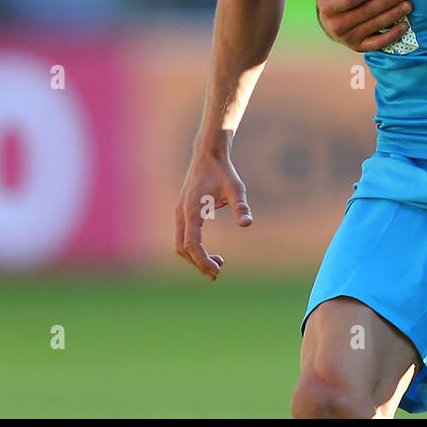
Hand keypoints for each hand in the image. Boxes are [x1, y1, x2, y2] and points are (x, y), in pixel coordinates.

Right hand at [174, 147, 251, 279]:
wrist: (208, 154)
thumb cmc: (223, 171)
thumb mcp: (236, 188)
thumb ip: (241, 206)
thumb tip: (247, 224)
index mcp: (191, 210)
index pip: (192, 244)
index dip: (203, 261)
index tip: (217, 270)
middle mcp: (181, 213)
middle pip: (182, 248)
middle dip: (198, 263)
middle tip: (218, 273)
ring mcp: (179, 212)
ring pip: (180, 244)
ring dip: (195, 257)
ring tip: (218, 263)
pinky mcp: (182, 211)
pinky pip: (182, 236)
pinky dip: (193, 248)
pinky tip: (210, 252)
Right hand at [311, 0, 411, 51]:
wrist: (329, 22)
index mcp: (328, 8)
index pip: (349, 0)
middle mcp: (336, 26)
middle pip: (365, 12)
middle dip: (386, 2)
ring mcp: (348, 38)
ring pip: (374, 26)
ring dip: (393, 15)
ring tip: (407, 6)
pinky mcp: (359, 47)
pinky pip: (377, 43)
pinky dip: (392, 36)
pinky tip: (403, 26)